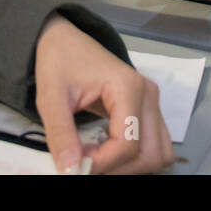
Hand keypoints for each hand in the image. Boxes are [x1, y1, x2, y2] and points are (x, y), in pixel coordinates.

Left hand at [34, 14, 172, 173]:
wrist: (64, 39)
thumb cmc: (59, 61)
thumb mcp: (50, 97)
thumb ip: (60, 134)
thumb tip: (70, 171)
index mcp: (127, 87)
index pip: (128, 143)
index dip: (104, 163)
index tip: (77, 165)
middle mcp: (148, 95)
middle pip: (150, 154)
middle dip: (119, 168)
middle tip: (86, 164)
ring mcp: (152, 102)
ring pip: (159, 153)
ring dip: (131, 166)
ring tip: (98, 160)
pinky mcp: (148, 109)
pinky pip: (154, 144)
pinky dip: (135, 157)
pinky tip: (106, 152)